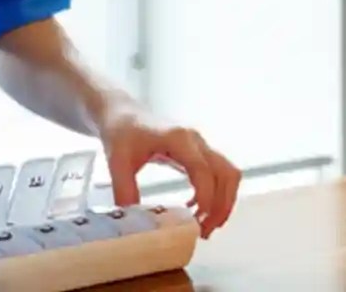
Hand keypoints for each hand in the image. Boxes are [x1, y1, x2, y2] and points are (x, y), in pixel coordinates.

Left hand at [99, 105, 241, 238]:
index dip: (206, 198)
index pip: (203, 170)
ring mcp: (200, 145)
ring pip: (228, 174)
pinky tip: (196, 209)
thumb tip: (134, 220)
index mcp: (178, 138)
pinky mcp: (198, 152)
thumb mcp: (117, 161)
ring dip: (224, 201)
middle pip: (226, 173)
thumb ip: (124, 189)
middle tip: (204, 231)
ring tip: (205, 226)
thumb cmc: (120, 131)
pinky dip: (217, 194)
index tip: (196, 222)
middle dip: (222, 205)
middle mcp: (196, 140)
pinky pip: (218, 174)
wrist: (121, 113)